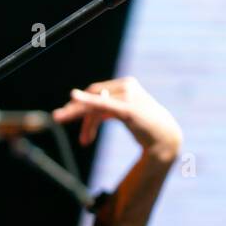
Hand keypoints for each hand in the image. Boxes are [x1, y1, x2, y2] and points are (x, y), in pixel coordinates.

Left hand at [52, 77, 182, 159]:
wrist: (166, 139)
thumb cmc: (146, 127)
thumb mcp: (125, 113)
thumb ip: (109, 107)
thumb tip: (91, 111)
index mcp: (128, 84)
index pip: (97, 91)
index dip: (82, 104)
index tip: (69, 116)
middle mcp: (128, 86)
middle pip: (94, 97)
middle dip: (77, 112)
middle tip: (60, 120)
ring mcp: (129, 96)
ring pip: (95, 106)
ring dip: (85, 123)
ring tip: (84, 141)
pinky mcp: (128, 109)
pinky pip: (102, 104)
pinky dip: (87, 101)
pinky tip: (74, 96)